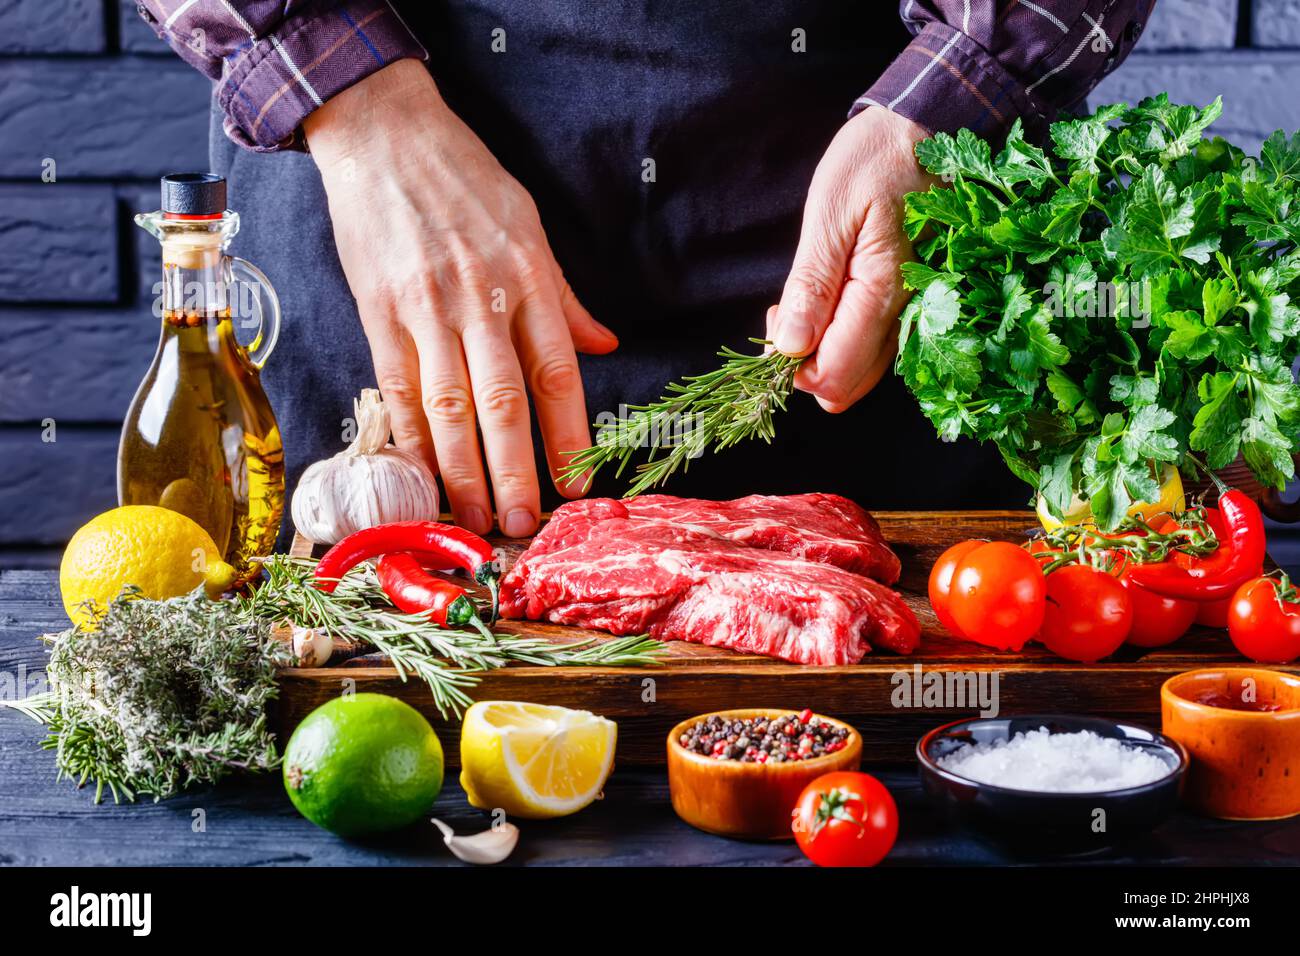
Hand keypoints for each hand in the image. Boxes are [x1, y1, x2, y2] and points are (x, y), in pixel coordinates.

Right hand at [304, 60, 616, 537]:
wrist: (386, 134)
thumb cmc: (467, 179)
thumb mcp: (531, 227)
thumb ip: (565, 296)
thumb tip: (606, 345)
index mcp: (529, 279)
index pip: (556, 373)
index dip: (568, 434)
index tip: (576, 485)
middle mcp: (481, 300)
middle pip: (502, 401)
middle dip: (514, 470)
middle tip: (521, 523)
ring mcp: (426, 308)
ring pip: (447, 405)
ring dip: (460, 469)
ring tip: (470, 518)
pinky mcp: (378, 311)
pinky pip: (397, 386)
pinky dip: (409, 436)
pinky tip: (420, 474)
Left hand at [769, 106, 934, 411]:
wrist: (922, 130)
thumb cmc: (875, 162)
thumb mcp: (831, 215)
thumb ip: (812, 286)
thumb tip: (789, 348)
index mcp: (883, 294)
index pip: (834, 375)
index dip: (793, 367)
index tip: (777, 324)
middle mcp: (906, 316)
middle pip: (846, 385)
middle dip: (806, 363)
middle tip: (789, 312)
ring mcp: (913, 314)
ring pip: (860, 372)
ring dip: (823, 351)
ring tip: (807, 299)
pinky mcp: (910, 306)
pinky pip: (874, 348)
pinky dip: (842, 338)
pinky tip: (829, 299)